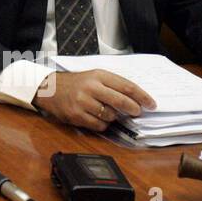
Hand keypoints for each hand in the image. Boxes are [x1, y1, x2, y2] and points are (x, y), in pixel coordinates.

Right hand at [33, 70, 155, 131]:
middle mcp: (91, 87)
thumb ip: (113, 85)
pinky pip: (99, 125)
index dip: (142, 96)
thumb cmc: (76, 83)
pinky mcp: (76, 115)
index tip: (151, 104)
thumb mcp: (94, 76)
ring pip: (111, 115)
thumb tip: (136, 100)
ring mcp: (83, 102)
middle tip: (137, 112)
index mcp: (98, 75)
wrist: (50, 88)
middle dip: (133, 109)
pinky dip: (103, 124)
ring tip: (107, 111)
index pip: (126, 86)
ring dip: (114, 117)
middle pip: (121, 101)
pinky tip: (97, 117)